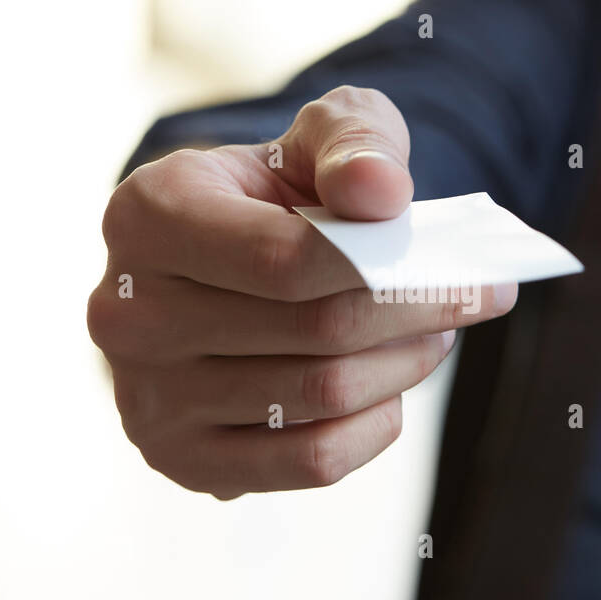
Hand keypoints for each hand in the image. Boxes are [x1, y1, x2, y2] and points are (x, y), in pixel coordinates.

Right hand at [87, 86, 517, 497]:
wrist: (220, 263)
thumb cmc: (273, 194)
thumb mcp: (316, 139)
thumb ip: (354, 142)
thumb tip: (381, 192)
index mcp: (146, 216)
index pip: (285, 261)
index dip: (392, 269)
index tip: (473, 271)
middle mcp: (127, 314)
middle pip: (316, 330)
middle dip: (416, 315)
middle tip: (470, 299)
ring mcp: (147, 400)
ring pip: (322, 396)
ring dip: (403, 366)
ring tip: (432, 334)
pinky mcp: (182, 461)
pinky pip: (312, 461)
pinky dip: (373, 425)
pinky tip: (385, 387)